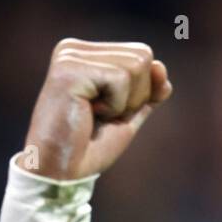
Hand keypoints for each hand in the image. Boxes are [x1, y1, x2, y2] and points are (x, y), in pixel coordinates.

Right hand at [20, 39, 172, 179]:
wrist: (61, 172)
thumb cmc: (89, 148)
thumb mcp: (126, 116)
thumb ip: (146, 92)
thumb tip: (161, 68)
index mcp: (85, 54)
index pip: (141, 54)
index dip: (141, 91)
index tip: (109, 112)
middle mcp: (75, 49)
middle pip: (142, 56)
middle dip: (135, 96)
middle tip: (102, 115)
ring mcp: (70, 56)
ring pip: (135, 66)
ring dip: (124, 102)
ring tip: (94, 114)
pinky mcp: (69, 69)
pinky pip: (120, 79)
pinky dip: (114, 106)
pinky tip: (88, 114)